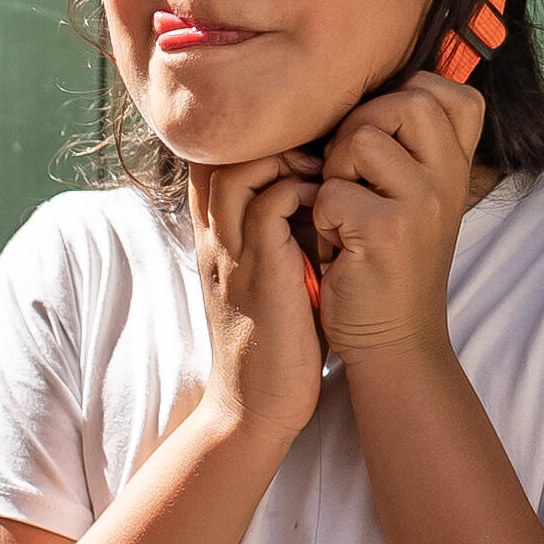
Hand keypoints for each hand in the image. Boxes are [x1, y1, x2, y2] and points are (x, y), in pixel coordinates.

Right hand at [186, 155, 324, 441]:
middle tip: (315, 149)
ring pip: (239, 166)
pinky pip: (271, 202)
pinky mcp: (258, 270)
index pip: (214, 163)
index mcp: (216, 239)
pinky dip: (303, 191)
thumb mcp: (272, 278)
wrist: (257, 405)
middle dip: (269, 137)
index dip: (251, 141)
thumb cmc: (276, 343)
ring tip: (322, 173)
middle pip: (218, 152)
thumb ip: (283, 238)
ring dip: (287, 157)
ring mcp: (232, 252)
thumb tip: (322, 199)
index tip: (300, 146)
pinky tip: (329, 206)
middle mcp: (215, 238)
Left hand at [300, 73, 484, 350]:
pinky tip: (336, 242)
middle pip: (404, 102)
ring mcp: (424, 203)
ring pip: (363, 139)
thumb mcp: (414, 199)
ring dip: (335, 172)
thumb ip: (407, 150)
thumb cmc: (387, 263)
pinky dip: (321, 215)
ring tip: (341, 209)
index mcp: (457, 166)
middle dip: (359, 129)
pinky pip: (332, 190)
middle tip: (347, 175)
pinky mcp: (386, 230)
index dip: (400, 100)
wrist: (393, 338)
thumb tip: (364, 95)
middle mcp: (450, 178)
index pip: (448, 91)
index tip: (378, 142)